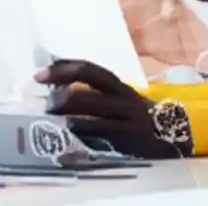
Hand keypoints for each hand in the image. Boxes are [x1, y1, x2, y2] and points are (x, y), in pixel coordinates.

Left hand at [36, 60, 191, 158]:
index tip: (39, 74)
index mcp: (118, 85)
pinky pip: (99, 126)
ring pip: (91, 102)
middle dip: (61, 83)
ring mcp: (125, 113)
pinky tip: (68, 128)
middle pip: (90, 78)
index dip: (63, 68)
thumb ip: (94, 96)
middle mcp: (121, 95)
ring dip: (65, 106)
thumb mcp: (118, 103)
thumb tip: (56, 92)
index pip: (89, 68)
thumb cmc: (133, 120)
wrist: (168, 139)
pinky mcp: (126, 134)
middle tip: (44, 97)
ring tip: (50, 113)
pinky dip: (80, 126)